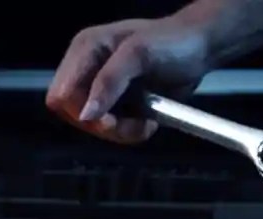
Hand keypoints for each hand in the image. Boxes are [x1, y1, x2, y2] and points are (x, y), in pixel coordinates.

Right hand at [46, 11, 213, 143]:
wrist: (201, 48)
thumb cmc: (173, 42)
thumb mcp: (139, 54)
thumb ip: (109, 81)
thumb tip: (86, 114)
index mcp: (84, 50)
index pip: (60, 95)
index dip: (81, 112)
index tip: (111, 119)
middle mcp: (87, 69)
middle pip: (73, 116)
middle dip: (103, 125)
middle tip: (133, 122)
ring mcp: (101, 88)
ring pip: (92, 127)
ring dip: (120, 131)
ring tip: (145, 121)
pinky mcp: (116, 104)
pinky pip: (110, 131)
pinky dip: (128, 132)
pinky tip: (146, 121)